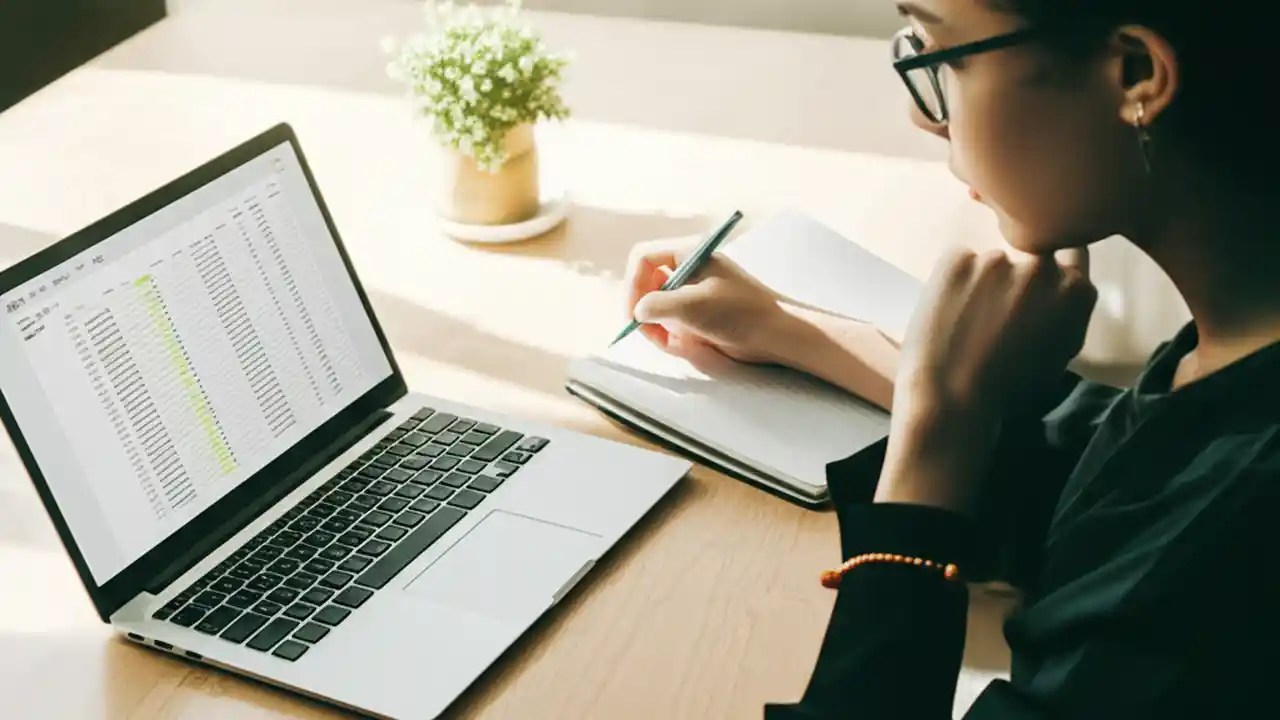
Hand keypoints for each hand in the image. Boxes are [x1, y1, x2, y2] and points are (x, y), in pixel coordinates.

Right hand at [623, 236, 790, 363]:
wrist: (775, 335)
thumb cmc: (738, 312)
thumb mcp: (691, 305)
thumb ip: (656, 305)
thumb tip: (637, 312)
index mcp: (689, 255)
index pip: (643, 258)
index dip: (633, 284)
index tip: (634, 313)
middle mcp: (688, 271)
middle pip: (647, 286)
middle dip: (647, 312)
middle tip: (652, 332)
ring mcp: (693, 294)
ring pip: (657, 311)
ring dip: (662, 329)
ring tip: (684, 342)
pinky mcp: (699, 316)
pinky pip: (672, 326)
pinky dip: (675, 338)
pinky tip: (694, 346)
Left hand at [876, 246, 1096, 512]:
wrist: (953, 400)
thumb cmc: (1008, 390)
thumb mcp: (1059, 353)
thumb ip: (1064, 315)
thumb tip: (1058, 291)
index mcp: (1076, 291)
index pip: (1073, 255)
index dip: (1050, 270)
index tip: (1033, 285)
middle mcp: (1042, 266)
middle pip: (1030, 256)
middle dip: (1014, 280)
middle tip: (992, 314)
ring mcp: (999, 259)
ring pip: (991, 262)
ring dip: (981, 283)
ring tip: (966, 324)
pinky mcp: (958, 258)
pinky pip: (958, 263)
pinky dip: (952, 283)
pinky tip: (947, 316)